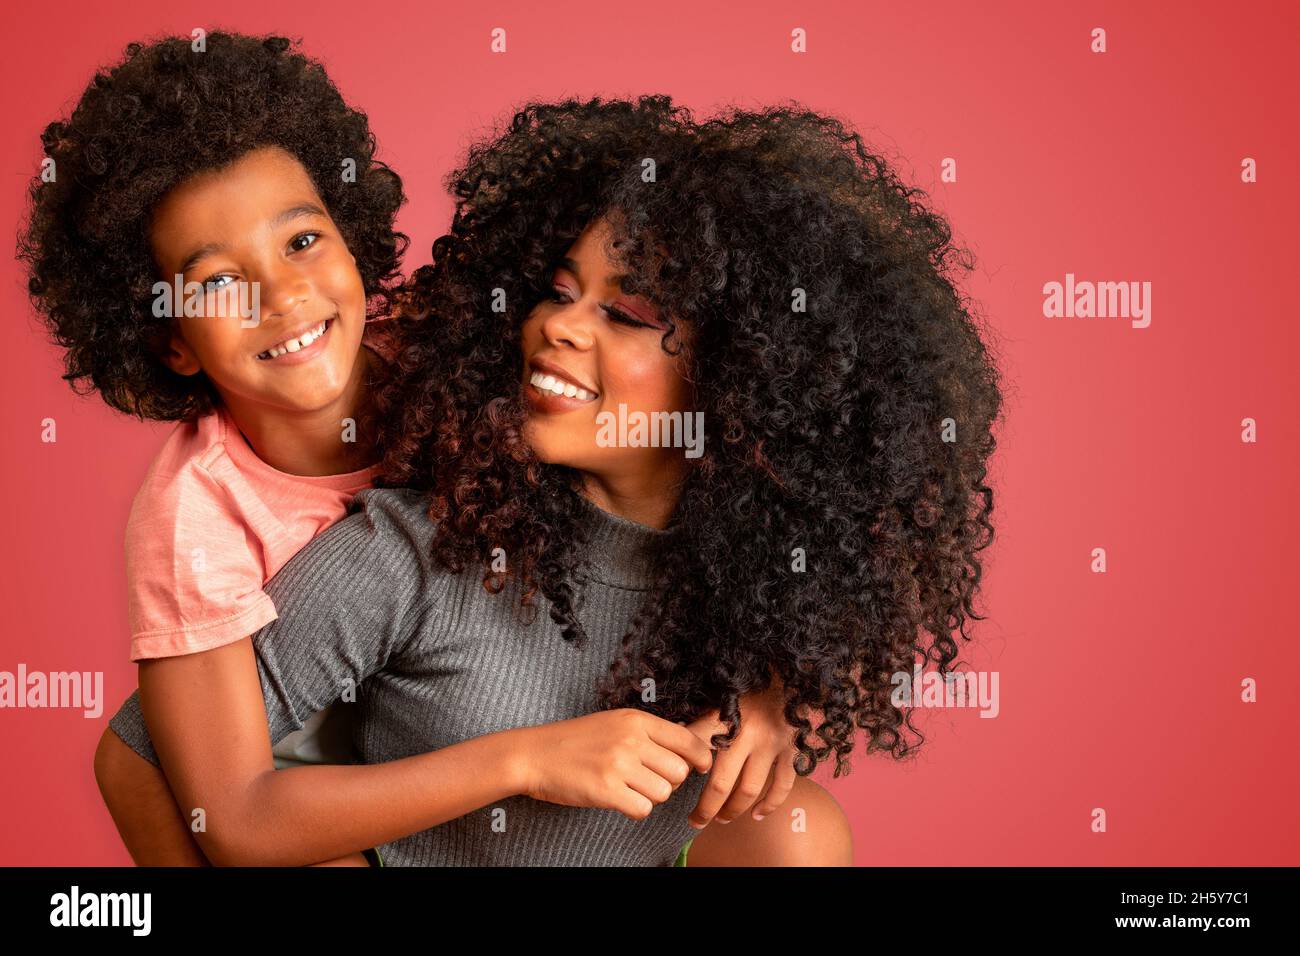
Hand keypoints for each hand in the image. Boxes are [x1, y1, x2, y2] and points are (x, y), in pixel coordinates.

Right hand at [517, 709, 712, 820]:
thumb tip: (688, 749)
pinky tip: (620, 800)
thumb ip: (648, 733)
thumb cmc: (575, 740)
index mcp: (636, 720)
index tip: (701, 767)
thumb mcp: (614, 722)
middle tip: (649, 780)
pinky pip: (642, 810)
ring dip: (650, 797)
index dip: (701, 758)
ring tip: (630, 789)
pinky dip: (635, 810)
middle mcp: (631, 740)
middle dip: (669, 781)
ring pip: (663, 793)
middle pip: (679, 771)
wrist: (535, 754)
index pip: (687, 740)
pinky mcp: (606, 791)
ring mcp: (619, 765)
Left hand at [686, 679, 797, 827]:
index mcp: (722, 717)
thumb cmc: (748, 685)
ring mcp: (771, 743)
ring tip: (721, 819)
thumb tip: (672, 736)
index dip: (681, 773)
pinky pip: (782, 785)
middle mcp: (745, 732)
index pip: (695, 751)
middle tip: (694, 821)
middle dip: (706, 808)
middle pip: (721, 784)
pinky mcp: (791, 750)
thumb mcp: (719, 695)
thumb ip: (700, 720)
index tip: (672, 786)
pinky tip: (758, 814)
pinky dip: (770, 804)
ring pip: (749, 790)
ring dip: (734, 810)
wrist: (790, 668)